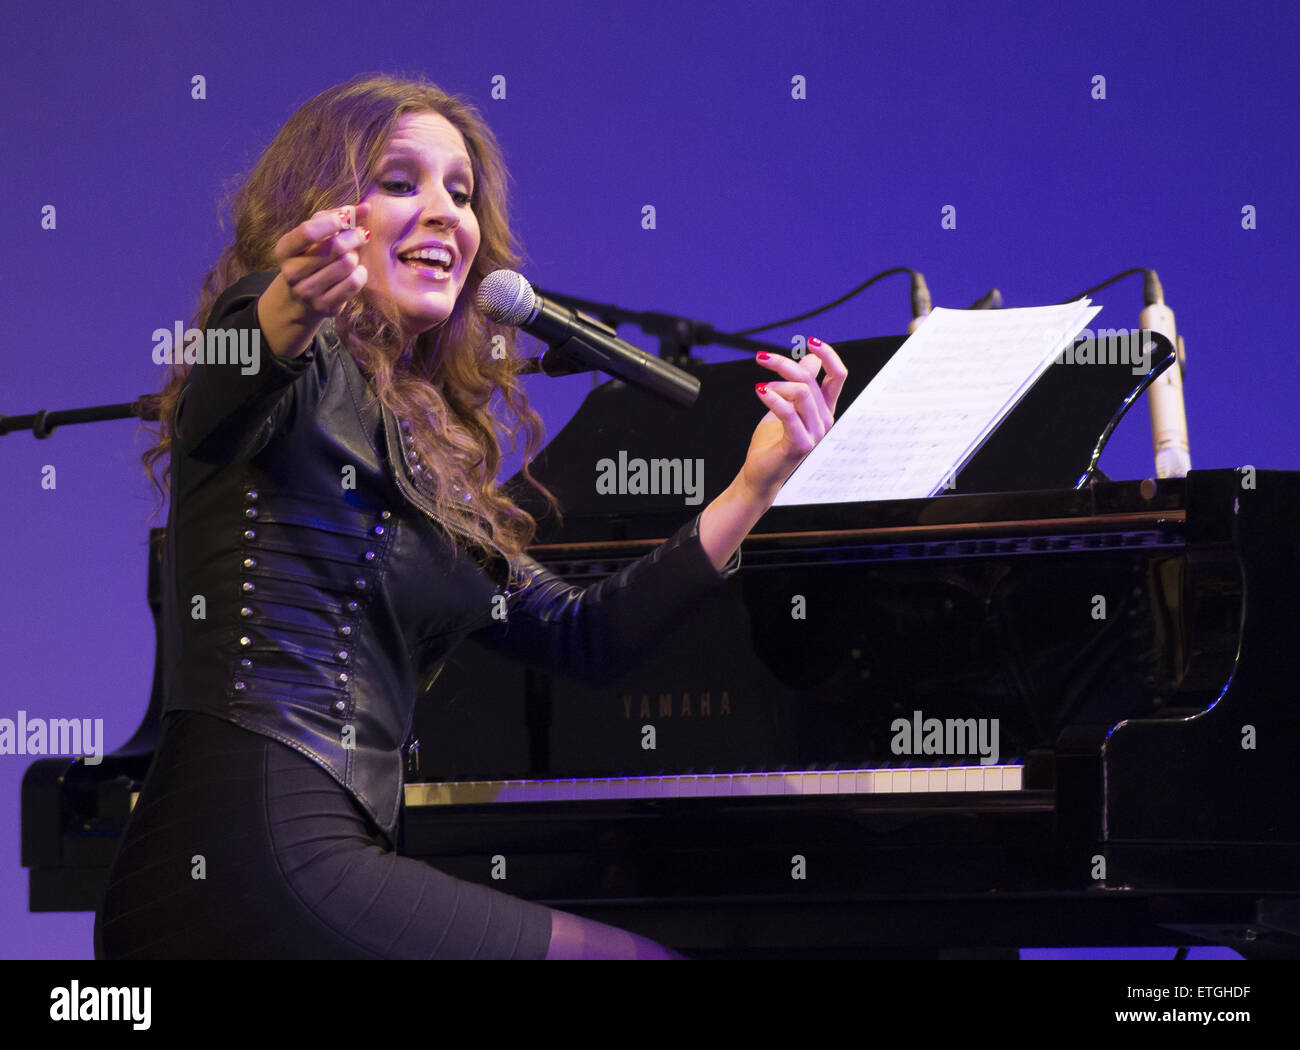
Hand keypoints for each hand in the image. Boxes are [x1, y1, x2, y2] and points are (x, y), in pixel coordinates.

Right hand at [271, 203, 371, 321]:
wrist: (301, 299)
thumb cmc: (312, 256)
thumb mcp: (315, 235)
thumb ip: (335, 217)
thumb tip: (364, 207)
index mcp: (285, 250)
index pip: (308, 232)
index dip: (332, 221)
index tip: (349, 215)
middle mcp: (292, 272)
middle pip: (335, 248)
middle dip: (354, 237)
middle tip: (362, 233)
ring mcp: (307, 292)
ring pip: (347, 265)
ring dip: (356, 256)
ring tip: (352, 256)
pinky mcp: (325, 306)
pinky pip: (354, 283)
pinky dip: (361, 273)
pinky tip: (356, 271)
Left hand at [741, 338, 846, 500]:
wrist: (760, 475)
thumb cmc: (771, 442)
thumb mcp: (785, 406)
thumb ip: (799, 384)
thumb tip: (811, 358)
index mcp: (824, 410)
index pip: (838, 376)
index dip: (828, 355)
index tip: (811, 341)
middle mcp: (824, 420)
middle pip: (810, 380)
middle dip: (784, 364)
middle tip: (762, 358)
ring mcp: (814, 433)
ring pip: (802, 392)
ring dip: (777, 382)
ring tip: (761, 387)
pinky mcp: (800, 444)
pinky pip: (789, 413)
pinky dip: (773, 398)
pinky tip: (760, 391)